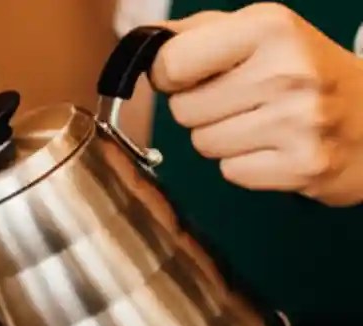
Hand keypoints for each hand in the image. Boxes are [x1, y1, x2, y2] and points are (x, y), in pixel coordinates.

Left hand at [151, 3, 362, 205]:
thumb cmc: (306, 69)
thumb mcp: (262, 31)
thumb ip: (198, 32)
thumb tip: (146, 42)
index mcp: (271, 28)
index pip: (171, 63)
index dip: (171, 75)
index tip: (191, 75)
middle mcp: (288, 72)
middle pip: (184, 110)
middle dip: (202, 108)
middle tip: (243, 100)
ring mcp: (299, 122)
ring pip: (203, 144)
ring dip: (223, 138)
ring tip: (262, 122)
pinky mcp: (304, 166)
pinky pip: (231, 172)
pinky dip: (245, 164)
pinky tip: (275, 147)